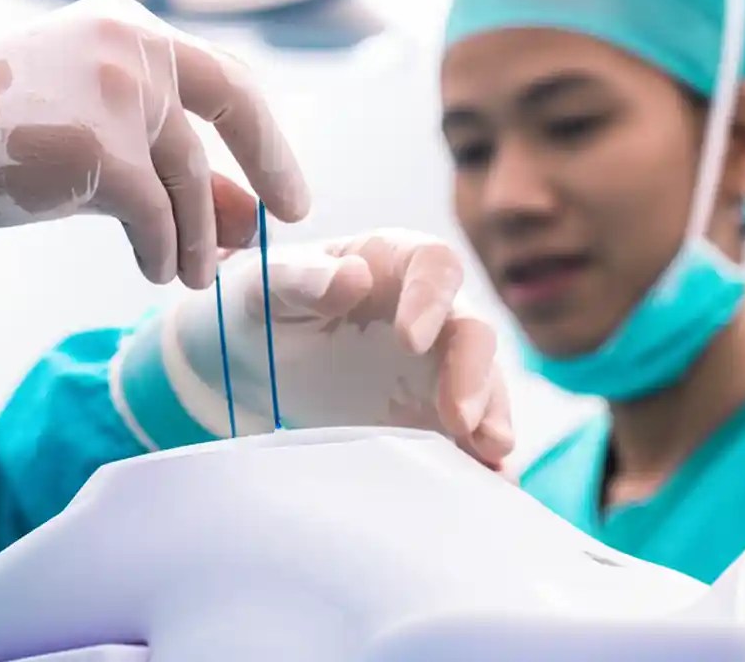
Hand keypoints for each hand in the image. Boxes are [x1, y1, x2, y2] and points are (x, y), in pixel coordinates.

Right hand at [0, 0, 309, 288]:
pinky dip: (162, 251)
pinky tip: (156, 273)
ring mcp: (121, 93)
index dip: (261, 131)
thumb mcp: (92, 140)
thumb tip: (243, 217)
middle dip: (272, 166)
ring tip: (192, 277)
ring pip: (191, 177)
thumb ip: (165, 167)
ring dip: (197, 236)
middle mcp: (134, 46)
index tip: (284, 181)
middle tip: (289, 216)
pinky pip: (157, 216)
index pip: (222, 76)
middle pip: (234, 104)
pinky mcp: (102, 150)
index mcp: (128, 28)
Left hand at [116, 230, 513, 468]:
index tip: (410, 340)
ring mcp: (436, 368)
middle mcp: (430, 313)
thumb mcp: (265, 285)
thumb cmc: (263, 304)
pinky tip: (490, 482)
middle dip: (474, 373)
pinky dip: (482, 460)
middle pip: (472, 332)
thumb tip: (354, 278)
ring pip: (484, 385)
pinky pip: (468, 434)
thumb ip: (302, 278)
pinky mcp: (432, 415)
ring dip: (492, 416)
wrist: (253, 361)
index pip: (434, 265)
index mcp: (393, 262)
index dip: (432, 298)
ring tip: (490, 452)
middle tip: (459, 418)